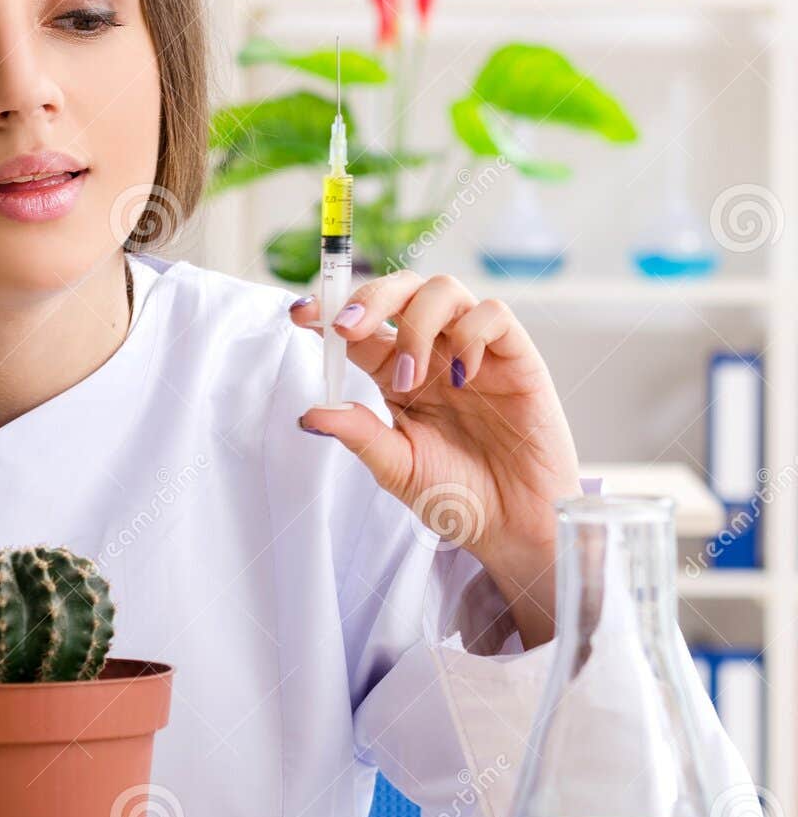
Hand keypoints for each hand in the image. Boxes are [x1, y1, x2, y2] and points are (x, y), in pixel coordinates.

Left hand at [290, 271, 580, 646]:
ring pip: (443, 290)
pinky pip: (493, 314)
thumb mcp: (395, 468)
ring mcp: (473, 351)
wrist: (513, 526)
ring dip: (415, 325)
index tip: (300, 313)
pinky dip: (470, 333)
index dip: (329, 310)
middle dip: (368, 298)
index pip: (359, 327)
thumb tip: (308, 413)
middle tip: (346, 329)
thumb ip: (358, 435)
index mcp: (394, 374)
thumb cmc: (456, 496)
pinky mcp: (517, 358)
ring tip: (410, 379)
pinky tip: (460, 377)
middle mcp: (432, 353)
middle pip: (399, 291)